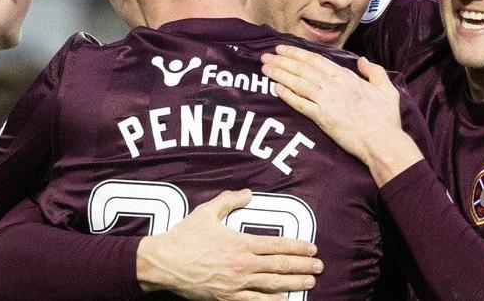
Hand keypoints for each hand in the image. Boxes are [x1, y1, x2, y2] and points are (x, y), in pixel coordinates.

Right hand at [138, 189, 321, 299]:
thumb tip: (248, 193)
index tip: (312, 248)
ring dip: (294, 283)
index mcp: (241, 242)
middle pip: (280, 265)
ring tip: (310, 282)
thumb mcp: (207, 212)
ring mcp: (236, 283)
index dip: (297, 247)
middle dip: (303, 266)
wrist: (164, 262)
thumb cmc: (184, 236)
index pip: (277, 245)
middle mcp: (243, 264)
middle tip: (319, 266)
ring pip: (273, 284)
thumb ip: (229, 200)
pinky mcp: (227, 297)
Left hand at [261, 45, 422, 185]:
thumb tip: (362, 60)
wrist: (381, 141)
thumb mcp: (386, 88)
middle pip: (302, 68)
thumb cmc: (385, 117)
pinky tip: (275, 88)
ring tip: (265, 68)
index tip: (282, 48)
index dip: (297, 53)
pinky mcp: (321, 117)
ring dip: (279, 74)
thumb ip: (374, 71)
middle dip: (282, 60)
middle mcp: (333, 85)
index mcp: (346, 76)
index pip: (316, 60)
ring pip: (297, 83)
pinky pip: (300, 103)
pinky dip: (287, 95)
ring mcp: (326, 101)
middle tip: (265, 55)